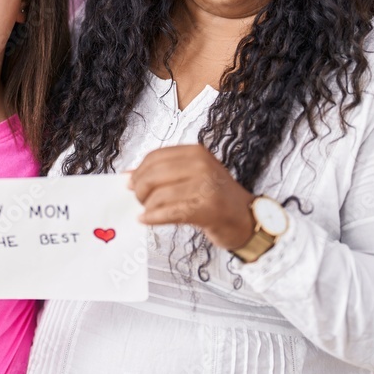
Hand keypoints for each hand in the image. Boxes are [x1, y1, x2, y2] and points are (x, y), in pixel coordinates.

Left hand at [128, 144, 254, 249]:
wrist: (246, 218)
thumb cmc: (216, 197)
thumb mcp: (192, 176)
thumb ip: (163, 173)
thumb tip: (128, 176)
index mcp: (195, 153)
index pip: (155, 157)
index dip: (138, 172)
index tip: (130, 184)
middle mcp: (201, 165)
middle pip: (153, 175)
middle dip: (139, 190)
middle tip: (139, 201)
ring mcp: (205, 187)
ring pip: (159, 195)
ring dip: (147, 207)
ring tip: (147, 212)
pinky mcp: (206, 209)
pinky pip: (169, 212)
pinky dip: (153, 218)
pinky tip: (147, 220)